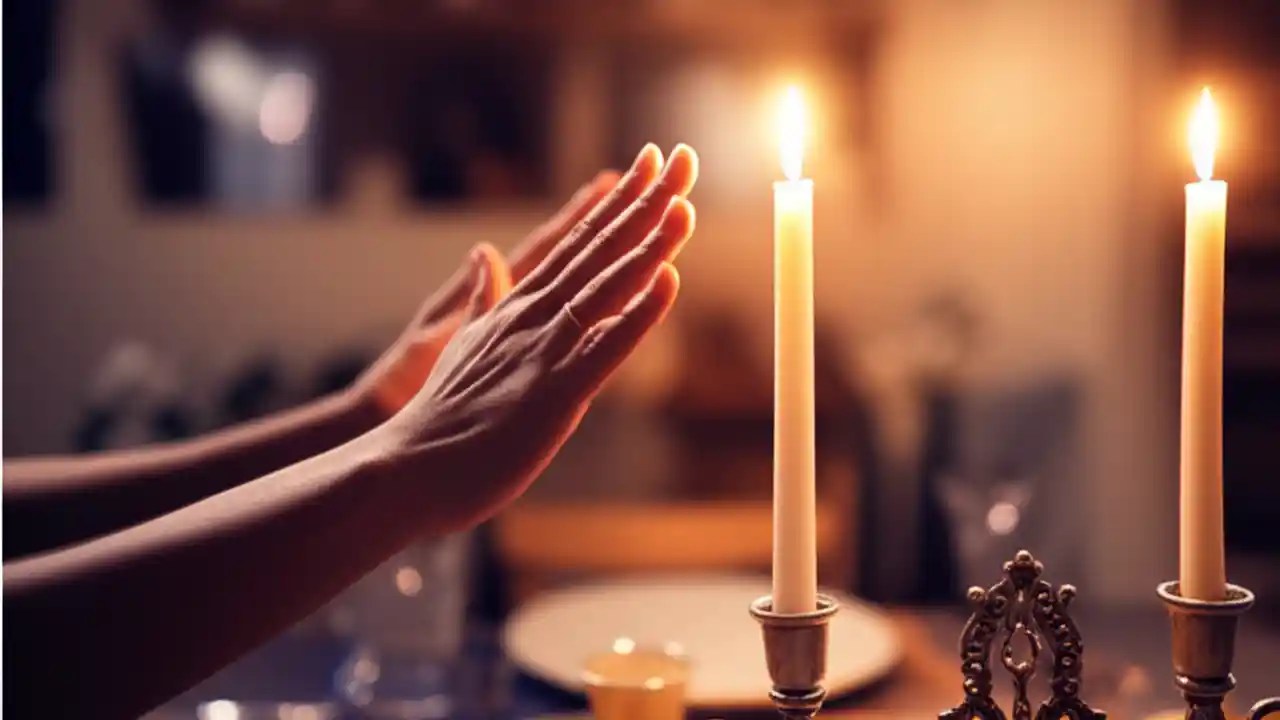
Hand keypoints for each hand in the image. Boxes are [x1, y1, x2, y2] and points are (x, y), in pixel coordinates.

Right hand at [387, 143, 698, 529]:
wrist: (403, 470)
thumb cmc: (438, 420)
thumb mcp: (462, 344)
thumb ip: (482, 298)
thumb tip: (484, 255)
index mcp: (517, 308)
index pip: (576, 245)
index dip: (616, 205)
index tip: (647, 166)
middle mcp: (533, 317)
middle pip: (598, 250)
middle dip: (644, 202)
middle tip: (680, 157)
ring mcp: (544, 350)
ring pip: (607, 286)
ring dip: (650, 244)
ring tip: (685, 202)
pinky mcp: (555, 394)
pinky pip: (608, 346)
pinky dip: (641, 313)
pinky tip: (670, 281)